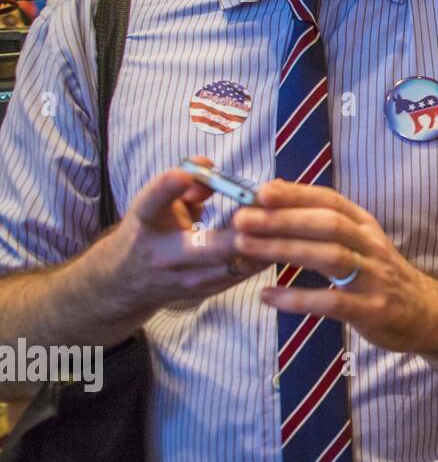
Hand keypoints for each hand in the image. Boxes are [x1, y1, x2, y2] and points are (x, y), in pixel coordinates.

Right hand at [104, 156, 268, 318]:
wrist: (130, 281)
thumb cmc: (151, 229)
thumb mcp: (157, 201)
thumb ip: (184, 181)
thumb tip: (212, 170)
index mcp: (146, 224)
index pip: (152, 204)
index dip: (166, 189)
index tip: (182, 175)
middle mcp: (164, 255)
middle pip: (208, 246)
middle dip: (242, 229)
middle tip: (267, 208)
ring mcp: (188, 279)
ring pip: (235, 264)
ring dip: (262, 243)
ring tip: (283, 220)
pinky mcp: (209, 290)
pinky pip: (244, 272)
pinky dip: (265, 253)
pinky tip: (282, 236)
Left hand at [231, 179, 437, 352]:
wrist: (427, 313)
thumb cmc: (381, 276)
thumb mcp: (362, 243)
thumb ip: (327, 226)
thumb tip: (276, 201)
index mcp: (365, 226)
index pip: (330, 201)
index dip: (297, 194)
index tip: (261, 191)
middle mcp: (371, 246)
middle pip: (328, 224)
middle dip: (283, 218)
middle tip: (243, 218)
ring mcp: (374, 278)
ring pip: (329, 257)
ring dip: (284, 249)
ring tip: (246, 246)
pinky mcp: (372, 310)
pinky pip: (331, 303)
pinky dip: (297, 299)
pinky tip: (268, 297)